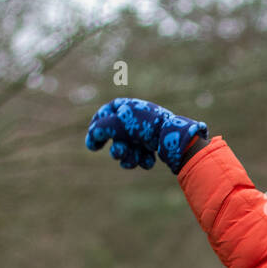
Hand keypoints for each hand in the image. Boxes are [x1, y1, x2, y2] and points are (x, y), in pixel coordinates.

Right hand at [85, 98, 208, 173]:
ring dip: (129, 157)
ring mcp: (145, 133)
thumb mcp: (119, 124)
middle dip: (117, 149)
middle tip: (119, 153)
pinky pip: (141, 157)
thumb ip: (101, 128)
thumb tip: (92, 135)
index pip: (105, 114)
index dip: (96, 129)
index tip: (92, 145)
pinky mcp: (154, 146)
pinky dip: (142, 160)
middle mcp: (135, 119)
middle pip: (116, 137)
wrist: (174, 138)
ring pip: (128, 150)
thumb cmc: (145, 126)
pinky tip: (149, 159)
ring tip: (135, 158)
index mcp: (127, 107)